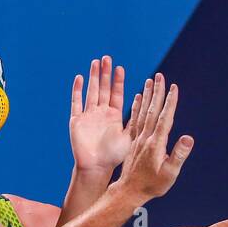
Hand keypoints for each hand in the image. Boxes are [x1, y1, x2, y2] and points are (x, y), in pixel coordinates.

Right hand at [70, 56, 131, 174]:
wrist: (96, 168)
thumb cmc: (114, 157)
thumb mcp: (129, 137)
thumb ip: (136, 123)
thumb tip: (151, 113)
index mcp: (114, 117)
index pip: (117, 94)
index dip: (118, 81)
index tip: (121, 68)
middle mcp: (101, 114)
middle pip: (103, 89)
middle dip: (106, 74)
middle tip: (107, 58)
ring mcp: (88, 116)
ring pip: (91, 91)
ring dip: (93, 77)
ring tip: (96, 62)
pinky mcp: (76, 120)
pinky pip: (76, 102)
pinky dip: (77, 90)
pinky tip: (79, 78)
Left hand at [117, 73, 192, 202]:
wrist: (128, 191)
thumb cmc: (152, 185)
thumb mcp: (169, 174)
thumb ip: (178, 155)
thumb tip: (188, 138)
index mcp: (156, 144)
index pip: (164, 118)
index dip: (170, 102)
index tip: (173, 87)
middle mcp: (145, 137)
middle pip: (152, 110)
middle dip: (157, 92)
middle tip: (160, 76)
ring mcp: (137, 138)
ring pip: (142, 112)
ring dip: (147, 95)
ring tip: (149, 81)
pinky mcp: (132, 141)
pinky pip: (134, 119)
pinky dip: (136, 107)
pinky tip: (137, 98)